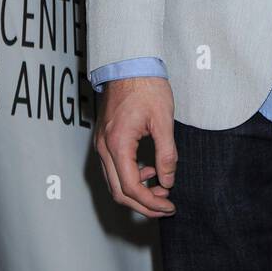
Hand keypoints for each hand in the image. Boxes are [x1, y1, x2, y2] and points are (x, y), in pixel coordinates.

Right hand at [93, 76, 177, 217]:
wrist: (129, 63)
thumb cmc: (147, 87)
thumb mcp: (163, 121)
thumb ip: (166, 154)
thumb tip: (168, 181)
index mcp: (118, 144)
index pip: (132, 187)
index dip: (152, 203)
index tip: (170, 206)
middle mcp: (104, 148)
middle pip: (119, 192)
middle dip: (143, 204)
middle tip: (166, 206)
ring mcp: (101, 144)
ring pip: (114, 182)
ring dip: (137, 192)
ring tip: (161, 188)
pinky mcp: (105, 139)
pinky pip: (113, 169)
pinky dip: (130, 177)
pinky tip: (149, 170)